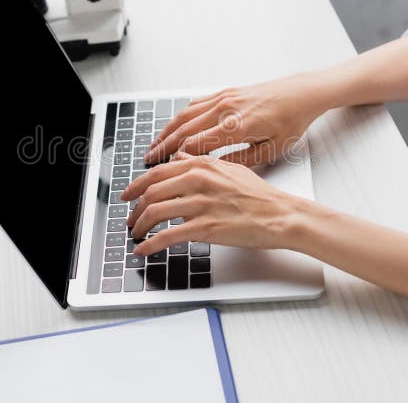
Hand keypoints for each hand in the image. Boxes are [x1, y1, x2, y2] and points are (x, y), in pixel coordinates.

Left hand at [121, 153, 306, 255]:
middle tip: (130, 219)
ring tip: (136, 234)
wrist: (279, 215)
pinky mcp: (205, 228)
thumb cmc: (259, 196)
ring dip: (139, 226)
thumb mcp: (229, 169)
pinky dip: (150, 244)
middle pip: (151, 192)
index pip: (157, 172)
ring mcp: (201, 204)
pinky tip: (143, 250)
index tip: (127, 195)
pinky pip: (167, 236)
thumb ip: (200, 162)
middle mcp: (198, 181)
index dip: (136, 185)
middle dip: (134, 208)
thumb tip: (179, 157)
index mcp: (201, 165)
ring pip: (155, 212)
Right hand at [145, 74, 329, 166]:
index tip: (166, 171)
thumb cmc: (291, 122)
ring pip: (185, 116)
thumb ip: (241, 160)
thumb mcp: (272, 150)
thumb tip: (214, 167)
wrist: (301, 93)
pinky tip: (173, 127)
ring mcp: (223, 99)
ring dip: (166, 131)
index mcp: (237, 127)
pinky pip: (195, 105)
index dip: (178, 159)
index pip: (196, 145)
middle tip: (148, 160)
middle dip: (163, 147)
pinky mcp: (225, 93)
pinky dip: (179, 117)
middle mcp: (226, 110)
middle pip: (184, 130)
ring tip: (154, 145)